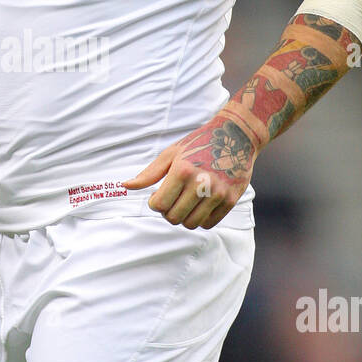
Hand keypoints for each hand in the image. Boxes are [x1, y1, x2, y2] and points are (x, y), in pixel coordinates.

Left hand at [123, 113, 256, 228]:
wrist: (236, 137)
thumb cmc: (199, 144)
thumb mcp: (171, 154)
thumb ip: (149, 174)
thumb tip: (126, 185)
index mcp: (183, 171)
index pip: (159, 205)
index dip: (155, 203)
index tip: (159, 195)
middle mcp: (201, 183)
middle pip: (174, 218)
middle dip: (168, 212)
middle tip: (172, 199)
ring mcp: (218, 193)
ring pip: (191, 224)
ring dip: (183, 217)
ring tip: (185, 202)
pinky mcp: (231, 200)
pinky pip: (209, 223)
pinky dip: (200, 219)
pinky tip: (199, 205)